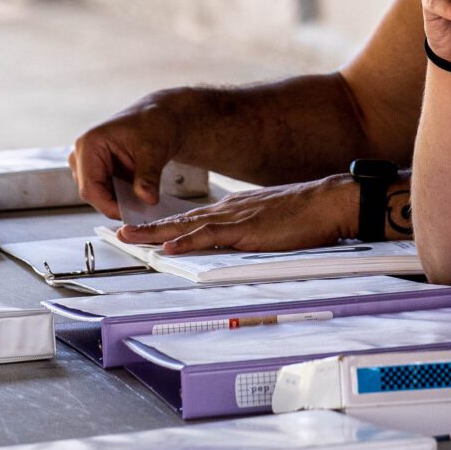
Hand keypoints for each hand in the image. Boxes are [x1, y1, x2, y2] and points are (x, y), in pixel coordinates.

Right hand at [72, 89, 195, 218]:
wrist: (160, 118)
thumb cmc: (153, 123)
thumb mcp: (153, 150)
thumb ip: (147, 176)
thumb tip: (147, 199)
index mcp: (89, 144)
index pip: (90, 188)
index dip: (108, 206)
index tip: (130, 215)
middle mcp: (82, 154)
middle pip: (92, 194)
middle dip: (116, 204)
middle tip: (141, 209)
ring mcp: (88, 164)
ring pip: (99, 196)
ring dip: (120, 201)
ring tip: (143, 199)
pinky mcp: (98, 171)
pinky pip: (107, 193)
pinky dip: (123, 197)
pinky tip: (138, 195)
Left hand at [120, 177, 358, 253]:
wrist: (329, 201)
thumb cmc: (307, 213)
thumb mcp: (272, 220)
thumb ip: (252, 229)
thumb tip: (240, 240)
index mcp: (233, 208)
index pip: (192, 217)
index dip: (166, 224)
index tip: (144, 229)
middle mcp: (228, 210)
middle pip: (180, 219)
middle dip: (148, 226)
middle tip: (121, 231)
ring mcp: (235, 218)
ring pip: (186, 226)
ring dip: (155, 233)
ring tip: (129, 237)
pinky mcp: (245, 230)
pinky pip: (209, 237)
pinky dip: (186, 243)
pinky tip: (168, 248)